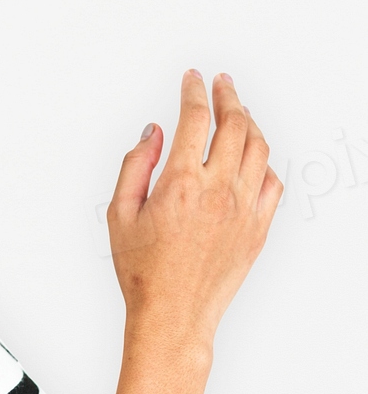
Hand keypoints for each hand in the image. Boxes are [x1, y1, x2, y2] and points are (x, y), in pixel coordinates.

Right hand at [106, 70, 282, 343]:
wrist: (173, 313)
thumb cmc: (142, 270)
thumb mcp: (120, 212)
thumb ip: (136, 165)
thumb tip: (154, 133)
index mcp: (181, 183)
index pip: (195, 119)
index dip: (194, 92)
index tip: (192, 79)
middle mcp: (218, 191)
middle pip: (236, 124)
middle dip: (228, 96)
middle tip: (221, 84)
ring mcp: (244, 208)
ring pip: (260, 148)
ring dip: (250, 122)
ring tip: (239, 111)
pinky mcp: (259, 227)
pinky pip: (272, 182)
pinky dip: (264, 161)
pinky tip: (253, 156)